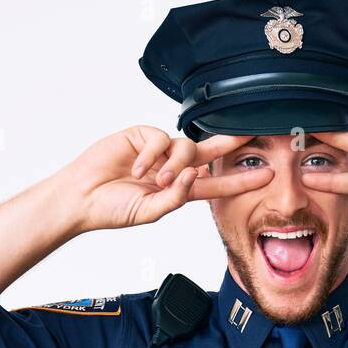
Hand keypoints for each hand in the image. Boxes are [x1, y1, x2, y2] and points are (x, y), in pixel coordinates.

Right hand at [68, 127, 273, 231]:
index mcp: (178, 189)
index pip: (215, 183)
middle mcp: (171, 168)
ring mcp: (157, 151)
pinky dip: (152, 154)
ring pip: (185, 147)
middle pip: (209, 152)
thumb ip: (176, 196)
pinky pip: (160, 138)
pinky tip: (137, 168)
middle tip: (254, 136)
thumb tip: (195, 173)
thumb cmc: (112, 209)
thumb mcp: (151, 212)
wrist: (81, 198)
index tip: (266, 175)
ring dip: (176, 164)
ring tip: (158, 180)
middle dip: (231, 144)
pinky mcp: (141, 135)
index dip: (240, 179)